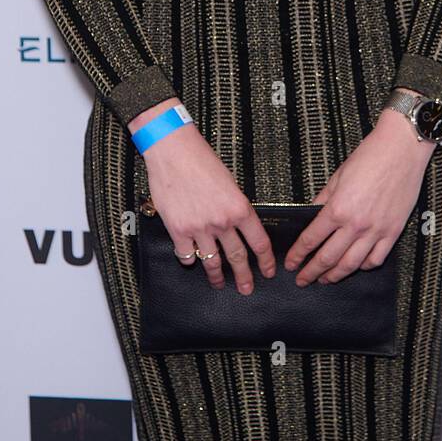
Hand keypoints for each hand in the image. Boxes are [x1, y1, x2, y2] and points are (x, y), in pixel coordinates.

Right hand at [130, 105, 275, 294]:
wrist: (174, 151)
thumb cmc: (200, 160)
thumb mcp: (229, 182)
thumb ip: (235, 207)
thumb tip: (238, 226)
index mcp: (239, 207)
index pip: (259, 242)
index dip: (265, 261)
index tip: (268, 271)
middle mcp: (221, 221)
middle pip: (238, 257)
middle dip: (244, 277)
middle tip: (247, 288)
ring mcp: (199, 228)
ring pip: (212, 261)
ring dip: (217, 275)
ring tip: (219, 283)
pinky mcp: (178, 230)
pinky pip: (186, 255)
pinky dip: (189, 260)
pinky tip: (192, 261)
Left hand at [284, 106, 434, 285]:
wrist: (401, 149)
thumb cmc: (370, 157)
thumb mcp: (338, 176)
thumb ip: (324, 199)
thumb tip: (312, 215)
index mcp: (337, 208)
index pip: (311, 239)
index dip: (298, 254)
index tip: (291, 264)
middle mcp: (356, 224)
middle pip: (328, 258)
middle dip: (312, 272)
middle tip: (303, 280)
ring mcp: (376, 230)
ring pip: (351, 264)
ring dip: (335, 275)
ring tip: (325, 279)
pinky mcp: (393, 231)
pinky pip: (377, 258)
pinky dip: (364, 266)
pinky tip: (356, 266)